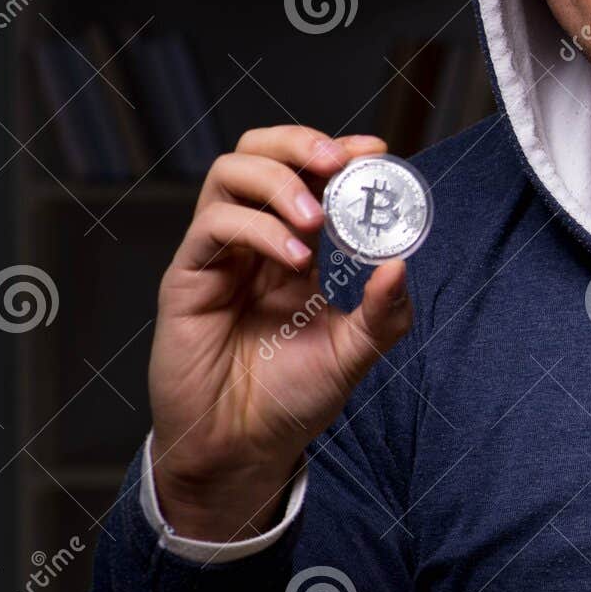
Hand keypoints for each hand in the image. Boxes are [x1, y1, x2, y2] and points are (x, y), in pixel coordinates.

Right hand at [147, 126, 413, 540]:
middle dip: (299, 142)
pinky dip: (258, 228)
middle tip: (335, 162)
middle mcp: (256, 239)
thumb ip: (383, 313)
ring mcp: (219, 254)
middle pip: (259, 151)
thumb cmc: (291, 398)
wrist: (242, 448)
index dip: (340, 152)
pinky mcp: (188, 277)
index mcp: (297, 246)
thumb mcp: (354, 353)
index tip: (377, 151)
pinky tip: (294, 259)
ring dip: (280, 181)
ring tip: (315, 219)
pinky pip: (214, 226)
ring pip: (231, 173)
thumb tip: (402, 264)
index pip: (309, 174)